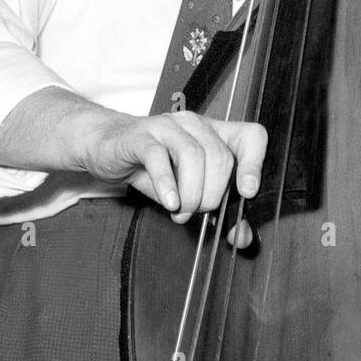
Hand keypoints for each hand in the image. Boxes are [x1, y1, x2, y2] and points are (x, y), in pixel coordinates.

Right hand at [80, 110, 266, 227]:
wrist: (105, 146)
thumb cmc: (150, 166)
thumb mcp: (186, 187)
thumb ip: (215, 208)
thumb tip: (242, 236)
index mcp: (213, 133)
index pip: (251, 136)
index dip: (255, 164)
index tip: (247, 192)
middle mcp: (193, 125)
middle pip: (221, 158)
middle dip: (212, 196)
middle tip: (195, 210)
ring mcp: (166, 127)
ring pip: (194, 156)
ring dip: (191, 194)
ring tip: (179, 209)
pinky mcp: (139, 137)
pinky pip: (158, 157)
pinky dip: (167, 184)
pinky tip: (169, 201)